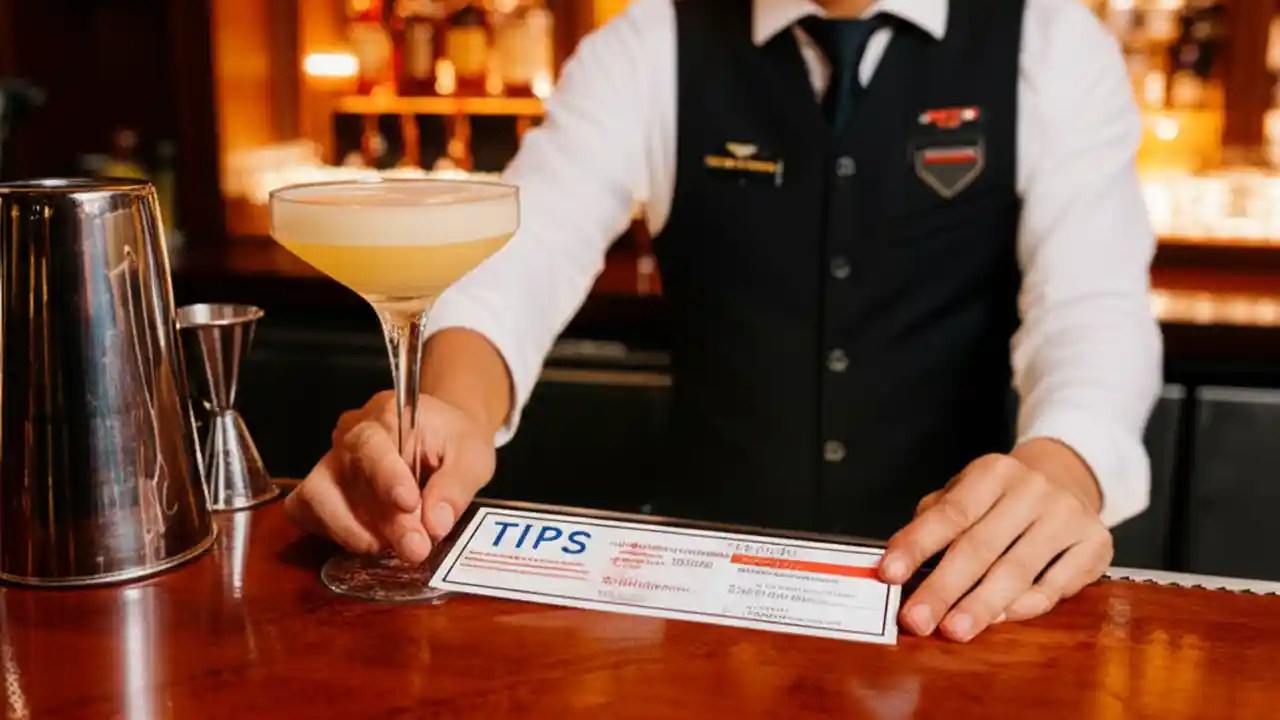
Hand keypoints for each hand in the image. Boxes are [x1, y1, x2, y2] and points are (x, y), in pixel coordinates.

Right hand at [284, 390, 496, 562]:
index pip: (374, 445)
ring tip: (395, 546)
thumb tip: (435, 524)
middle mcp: (350, 435)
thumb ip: (456, 486)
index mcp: (389, 414)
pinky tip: (369, 541)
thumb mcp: (473, 455)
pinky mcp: (321, 488)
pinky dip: (332, 533)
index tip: (410, 505)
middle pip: (349, 477)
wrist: (442, 435)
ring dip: (354, 531)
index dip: (386, 478)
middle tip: (415, 548)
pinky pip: (307, 511)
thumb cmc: (456, 440)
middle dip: (383, 520)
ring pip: (318, 497)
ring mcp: (330, 461)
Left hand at [879, 440, 1112, 642]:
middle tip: (916, 620)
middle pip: (980, 546)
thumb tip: (900, 561)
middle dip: (943, 588)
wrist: (1068, 477)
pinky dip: (1022, 607)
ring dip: (981, 605)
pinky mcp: (1095, 543)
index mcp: (992, 472)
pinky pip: (1053, 587)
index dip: (916, 545)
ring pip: (1017, 570)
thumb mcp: (967, 490)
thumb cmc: (1003, 495)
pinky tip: (997, 620)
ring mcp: (1066, 516)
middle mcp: (1032, 490)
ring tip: (953, 630)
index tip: (889, 574)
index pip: (949, 513)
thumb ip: (935, 519)